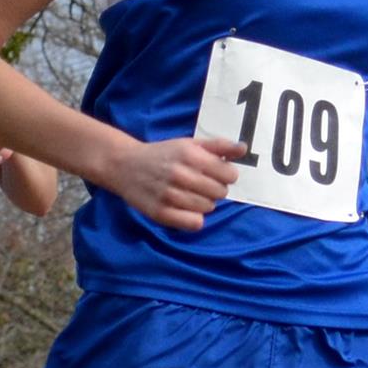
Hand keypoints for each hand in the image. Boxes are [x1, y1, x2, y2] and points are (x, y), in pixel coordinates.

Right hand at [108, 136, 245, 229]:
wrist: (125, 165)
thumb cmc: (162, 154)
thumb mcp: (189, 144)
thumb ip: (218, 146)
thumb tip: (243, 149)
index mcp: (190, 156)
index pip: (229, 174)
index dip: (227, 175)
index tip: (216, 174)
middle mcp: (180, 175)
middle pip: (220, 193)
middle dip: (215, 189)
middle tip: (202, 185)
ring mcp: (170, 196)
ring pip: (208, 208)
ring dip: (204, 203)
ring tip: (191, 195)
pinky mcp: (161, 213)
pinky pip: (194, 223)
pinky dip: (194, 218)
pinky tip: (186, 209)